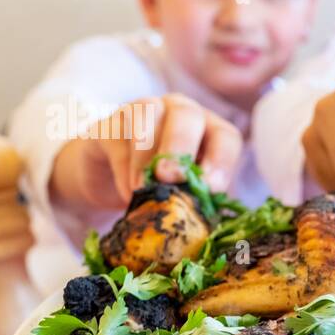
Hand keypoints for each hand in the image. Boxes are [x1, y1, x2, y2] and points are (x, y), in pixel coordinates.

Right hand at [51, 93, 242, 211]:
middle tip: (171, 178)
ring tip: (144, 191)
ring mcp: (143, 111)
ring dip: (147, 157)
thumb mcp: (185, 195)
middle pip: (187, 114)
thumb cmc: (161, 188)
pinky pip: (117, 136)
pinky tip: (128, 190)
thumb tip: (207, 224)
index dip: (221, 160)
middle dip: (180, 147)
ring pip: (147, 115)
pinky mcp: (109, 124)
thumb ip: (198, 200)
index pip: (225, 136)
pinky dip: (124, 166)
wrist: (110, 181)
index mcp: (209, 130)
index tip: (210, 187)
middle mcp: (179, 112)